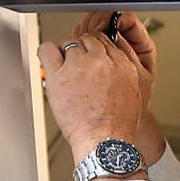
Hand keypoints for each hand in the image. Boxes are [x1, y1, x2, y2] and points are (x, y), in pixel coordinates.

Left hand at [36, 29, 145, 159]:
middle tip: (78, 67)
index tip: (91, 59)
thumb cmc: (117, 125)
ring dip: (66, 54)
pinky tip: (51, 63)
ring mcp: (79, 66)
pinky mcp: (59, 74)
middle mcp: (101, 61)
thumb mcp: (132, 94)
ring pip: (68, 43)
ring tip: (66, 72)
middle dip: (82, 51)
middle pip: (87, 39)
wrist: (105, 140)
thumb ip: (120, 73)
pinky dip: (47, 53)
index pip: (104, 41)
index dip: (95, 50)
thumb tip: (108, 66)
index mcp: (121, 64)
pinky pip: (48, 49)